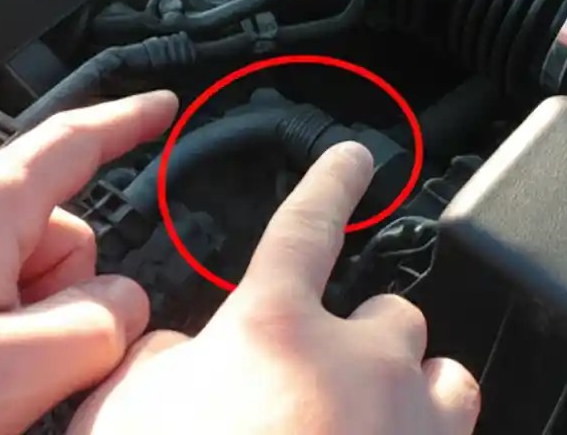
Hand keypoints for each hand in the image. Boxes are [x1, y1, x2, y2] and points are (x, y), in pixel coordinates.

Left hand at [0, 92, 178, 434]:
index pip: (72, 142)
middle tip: (13, 363)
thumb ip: (94, 326)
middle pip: (47, 235)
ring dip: (7, 330)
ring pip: (1, 278)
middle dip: (56, 297)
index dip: (128, 122)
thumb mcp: (7, 375)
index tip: (160, 107)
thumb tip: (121, 303)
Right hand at [67, 142, 480, 434]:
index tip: (357, 159)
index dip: (332, 182)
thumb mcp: (122, 412)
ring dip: (414, 386)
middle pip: (390, 312)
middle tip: (320, 379)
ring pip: (443, 373)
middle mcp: (355, 365)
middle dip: (362, 335)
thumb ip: (159, 359)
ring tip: (375, 415)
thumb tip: (184, 348)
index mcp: (273, 328)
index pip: (308, 225)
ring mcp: (408, 428)